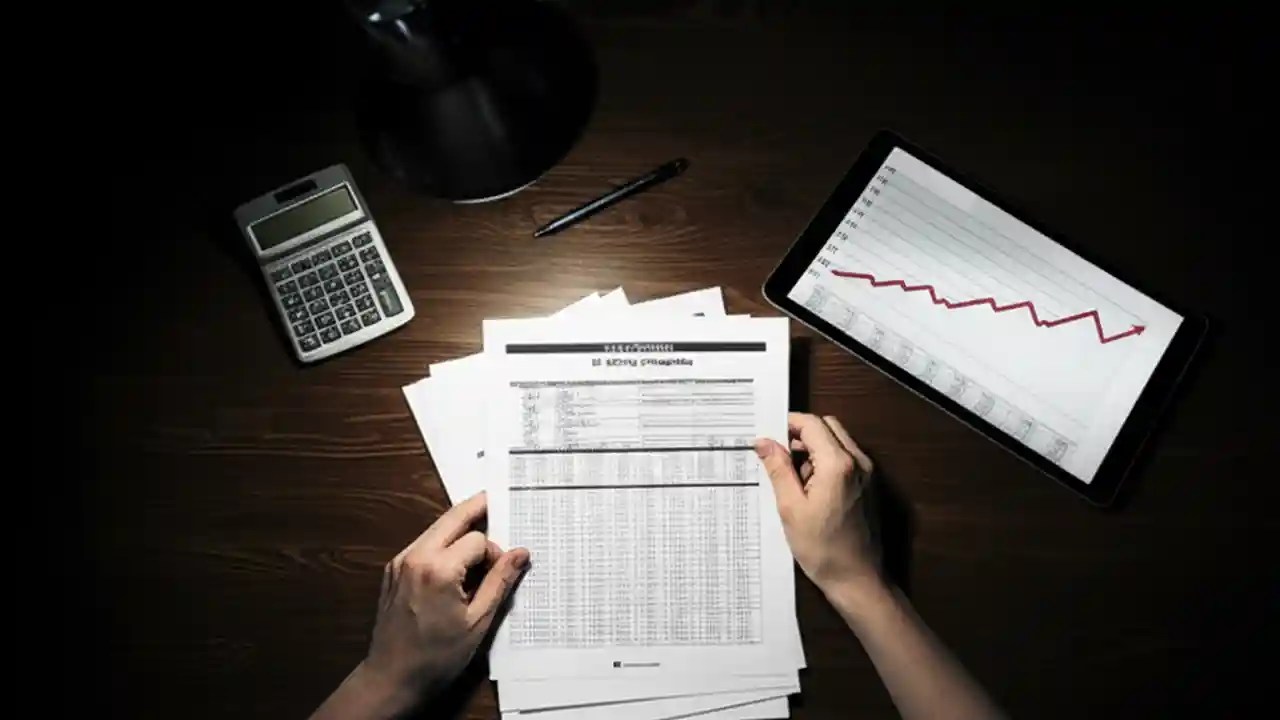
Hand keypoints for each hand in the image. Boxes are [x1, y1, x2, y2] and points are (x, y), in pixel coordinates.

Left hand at [318, 492, 528, 717]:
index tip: (502, 572)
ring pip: (437, 528)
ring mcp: (401, 561)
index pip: (477, 539)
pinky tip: (456, 560)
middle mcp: (416, 557)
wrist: (392, 677)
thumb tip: (521, 554)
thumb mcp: (478, 621)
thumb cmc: (436, 656)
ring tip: (480, 541)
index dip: (495, 553)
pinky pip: (424, 544)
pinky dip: (443, 544)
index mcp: (438, 569)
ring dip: (459, 529)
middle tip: (496, 501)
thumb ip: (500, 582)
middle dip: (477, 510)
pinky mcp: (393, 570)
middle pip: (453, 517)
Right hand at [755, 413, 881, 600]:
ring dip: (815, 448)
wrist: (857, 578)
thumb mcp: (791, 508)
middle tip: (780, 456)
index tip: (769, 437)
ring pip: (838, 441)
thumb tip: (764, 442)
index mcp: (838, 464)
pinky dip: (827, 461)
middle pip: (828, 427)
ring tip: (794, 478)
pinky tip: (811, 488)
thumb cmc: (822, 548)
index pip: (812, 424)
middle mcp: (858, 462)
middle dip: (802, 434)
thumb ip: (778, 469)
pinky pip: (846, 458)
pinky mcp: (869, 484)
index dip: (788, 424)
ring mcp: (867, 472)